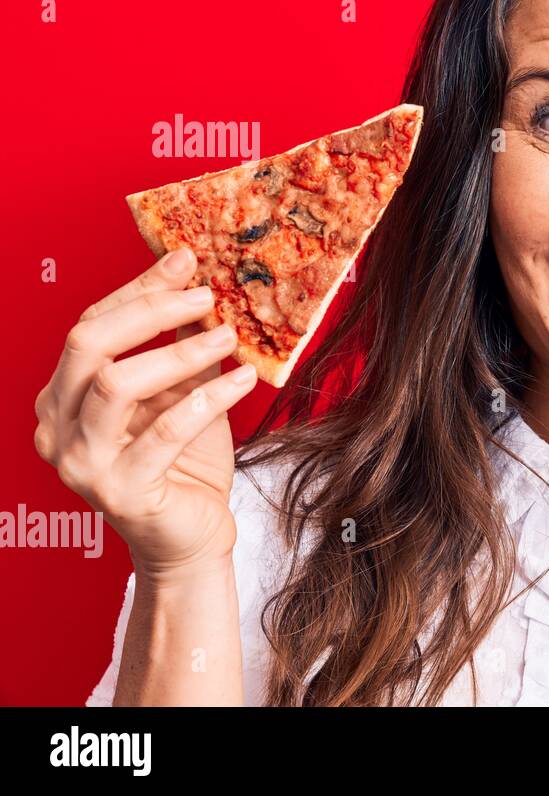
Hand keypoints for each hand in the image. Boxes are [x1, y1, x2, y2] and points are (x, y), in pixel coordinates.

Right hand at [33, 248, 257, 581]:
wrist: (191, 537)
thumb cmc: (185, 462)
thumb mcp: (182, 390)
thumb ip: (181, 343)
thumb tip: (201, 281)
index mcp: (63, 396)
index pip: (91, 325)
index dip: (139, 289)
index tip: (187, 259)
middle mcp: (57, 427)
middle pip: (88, 344)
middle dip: (150, 310)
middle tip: (208, 296)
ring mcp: (81, 463)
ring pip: (117, 385)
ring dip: (180, 352)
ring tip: (231, 336)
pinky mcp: (120, 492)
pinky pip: (164, 432)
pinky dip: (207, 398)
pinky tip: (242, 380)